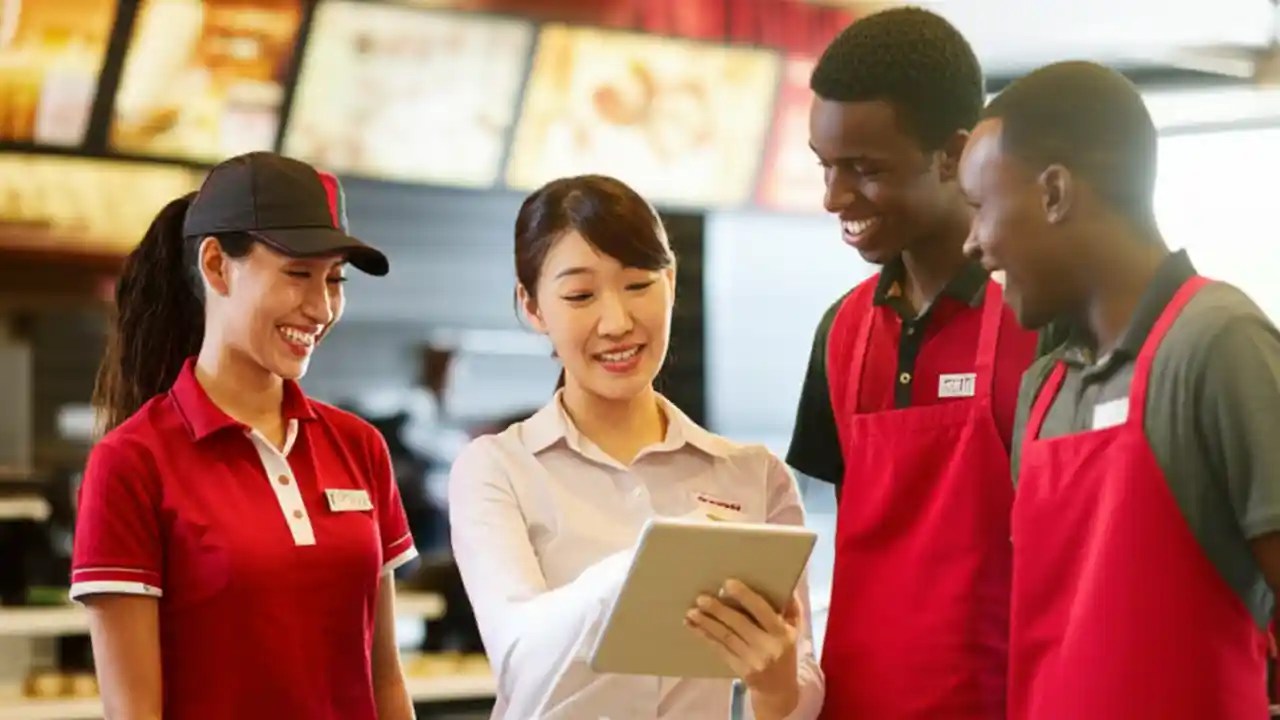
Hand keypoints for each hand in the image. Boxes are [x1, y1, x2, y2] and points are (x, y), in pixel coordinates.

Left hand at [685, 579, 800, 719]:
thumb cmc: (786, 650)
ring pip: (726, 637)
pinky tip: (692, 626)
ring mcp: (752, 660)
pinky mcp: (740, 669)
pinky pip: (720, 649)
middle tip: (701, 597)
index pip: (762, 611)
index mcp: (782, 633)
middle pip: (738, 624)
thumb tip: (788, 580)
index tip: (727, 583)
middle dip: (718, 610)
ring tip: (691, 612)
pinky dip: (705, 636)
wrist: (780, 689)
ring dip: (706, 623)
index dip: (744, 597)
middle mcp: (767, 647)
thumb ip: (791, 606)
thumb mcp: (795, 629)